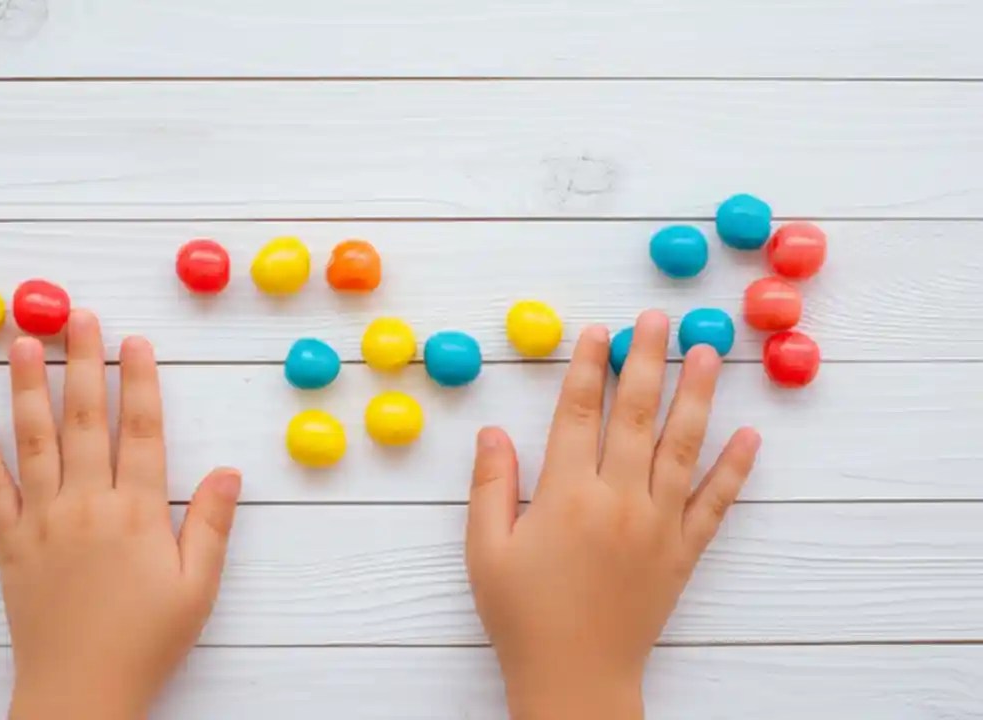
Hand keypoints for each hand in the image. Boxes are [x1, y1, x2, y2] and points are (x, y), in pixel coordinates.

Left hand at [0, 310, 241, 719]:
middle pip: (86, 420)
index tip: (135, 340)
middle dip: (83, 363)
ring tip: (20, 341)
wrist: (80, 693)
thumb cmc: (147, 642)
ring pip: (34, 440)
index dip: (141, 382)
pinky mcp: (9, 543)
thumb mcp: (198, 588)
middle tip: (76, 316)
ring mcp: (43, 520)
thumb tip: (230, 470)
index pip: (143, 431)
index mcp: (139, 512)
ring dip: (27, 387)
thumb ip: (213, 525)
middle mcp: (88, 504)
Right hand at [466, 311, 760, 719]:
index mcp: (566, 496)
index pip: (578, 414)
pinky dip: (735, 470)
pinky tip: (751, 438)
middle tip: (658, 320)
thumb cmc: (522, 616)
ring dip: (697, 396)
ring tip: (708, 354)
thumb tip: (493, 430)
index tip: (598, 332)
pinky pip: (716, 504)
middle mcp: (618, 500)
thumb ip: (491, 486)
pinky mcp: (683, 553)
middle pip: (636, 416)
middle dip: (647, 361)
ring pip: (683, 447)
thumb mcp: (485, 550)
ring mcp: (658, 525)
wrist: (575, 678)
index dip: (587, 367)